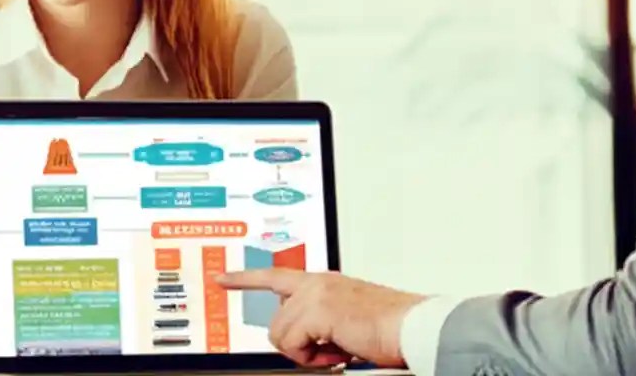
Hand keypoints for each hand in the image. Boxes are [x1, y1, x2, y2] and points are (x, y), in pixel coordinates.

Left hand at [217, 269, 426, 368]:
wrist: (413, 327)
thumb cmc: (390, 328)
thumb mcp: (346, 319)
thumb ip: (320, 321)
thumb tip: (301, 342)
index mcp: (324, 282)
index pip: (275, 277)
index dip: (245, 278)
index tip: (221, 278)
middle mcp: (317, 283)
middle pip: (275, 320)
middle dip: (294, 344)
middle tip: (326, 351)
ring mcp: (315, 294)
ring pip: (280, 335)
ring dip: (306, 353)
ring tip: (336, 351)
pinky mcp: (317, 310)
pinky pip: (292, 345)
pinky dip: (312, 359)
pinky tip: (337, 353)